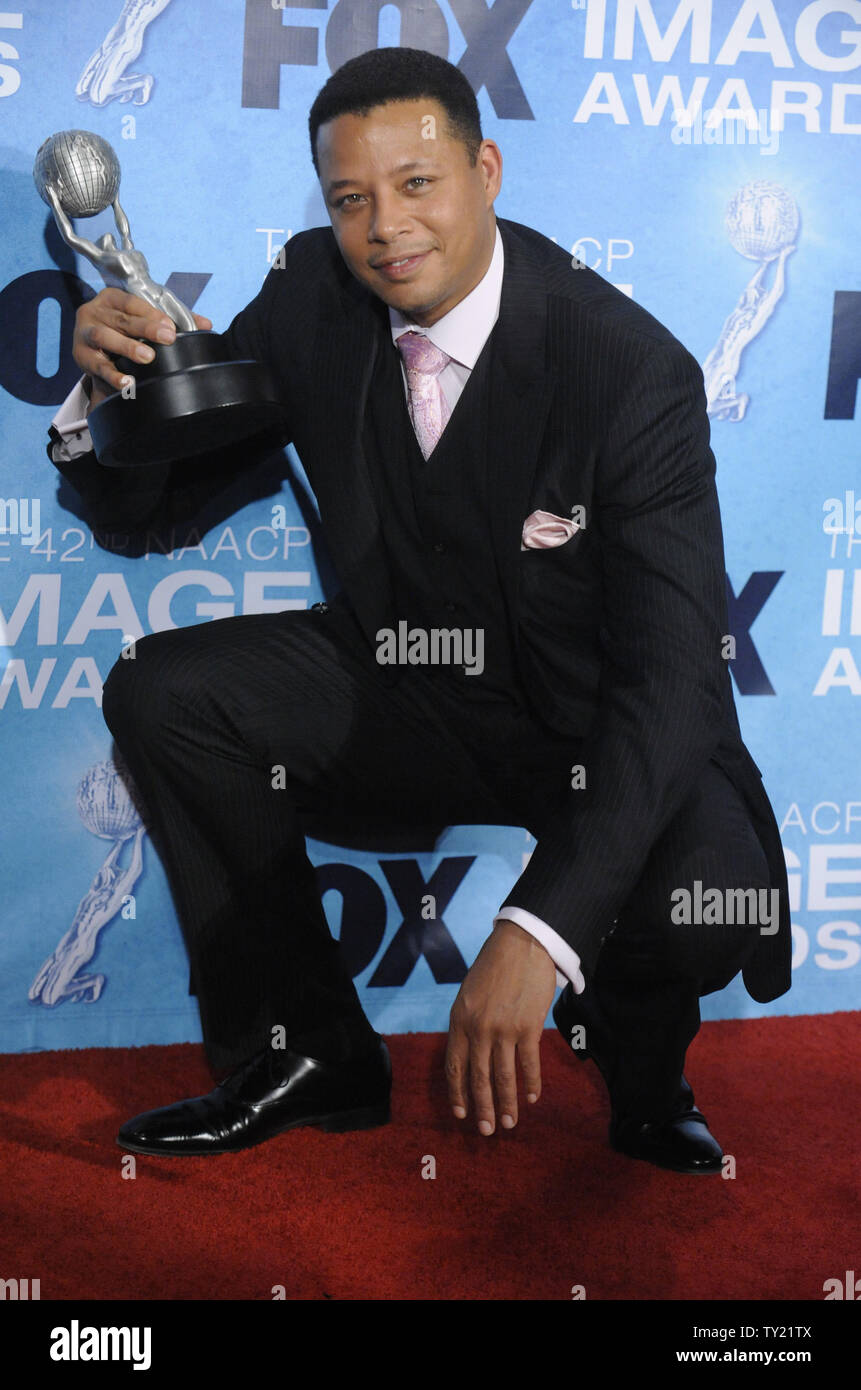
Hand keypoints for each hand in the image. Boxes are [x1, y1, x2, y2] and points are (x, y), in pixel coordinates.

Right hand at [73, 288, 211, 405]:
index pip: (132, 302)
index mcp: (110, 298)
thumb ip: (175, 320)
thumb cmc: (123, 331)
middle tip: (168, 338)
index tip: (171, 326)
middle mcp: (93, 311)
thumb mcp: (144, 320)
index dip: (151, 313)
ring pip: (105, 337)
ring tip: (147, 357)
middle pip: (121, 319)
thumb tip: (207, 325)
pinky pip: (97, 366)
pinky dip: (112, 375)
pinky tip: (127, 382)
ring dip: (127, 347)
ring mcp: (84, 333)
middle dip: (145, 328)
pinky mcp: (80, 356)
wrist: (94, 352)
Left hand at [446, 918, 556, 1134]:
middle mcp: (478, 1029)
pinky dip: (531, 1083)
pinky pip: (529, 1063)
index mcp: (459, 1020)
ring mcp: (504, 1029)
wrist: (521, 944)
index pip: (454, 1066)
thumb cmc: (494, 966)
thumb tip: (469, 1053)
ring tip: (510, 1123)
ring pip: (503, 1077)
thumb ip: (467, 1023)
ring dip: (506, 1104)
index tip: (461, 1114)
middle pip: (478, 1078)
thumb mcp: (469, 994)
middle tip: (485, 1131)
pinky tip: (532, 1098)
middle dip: (482, 1108)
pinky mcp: (528, 1027)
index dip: (457, 1093)